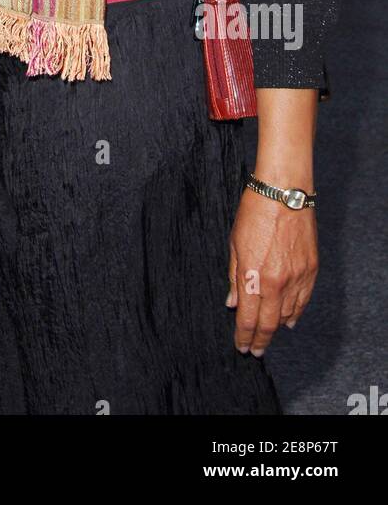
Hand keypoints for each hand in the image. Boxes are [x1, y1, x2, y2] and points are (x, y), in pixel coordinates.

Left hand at [227, 186, 317, 355]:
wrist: (283, 193)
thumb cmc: (254, 213)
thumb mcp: (235, 244)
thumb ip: (234, 276)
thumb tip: (233, 302)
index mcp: (253, 276)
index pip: (248, 319)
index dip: (244, 336)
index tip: (241, 346)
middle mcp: (277, 282)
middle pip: (269, 323)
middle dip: (260, 340)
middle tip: (255, 350)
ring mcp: (297, 277)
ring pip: (288, 314)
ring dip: (277, 327)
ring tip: (268, 335)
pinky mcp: (311, 269)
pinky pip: (304, 300)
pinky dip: (296, 313)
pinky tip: (290, 320)